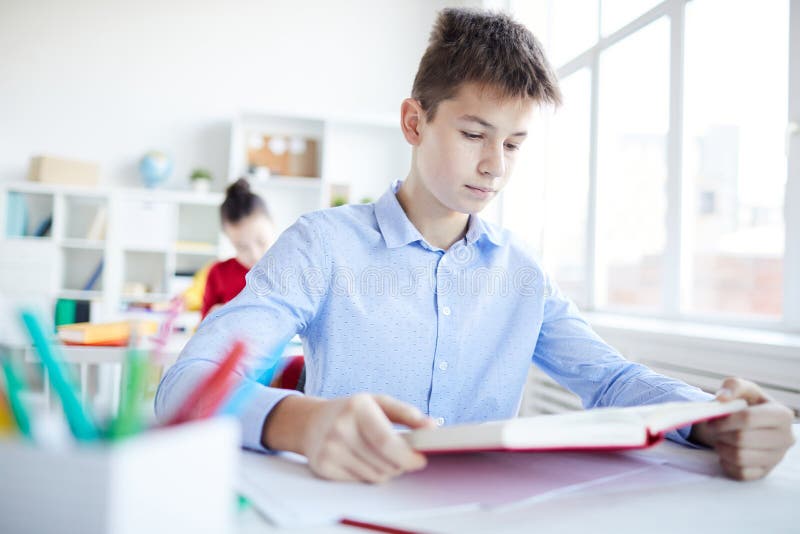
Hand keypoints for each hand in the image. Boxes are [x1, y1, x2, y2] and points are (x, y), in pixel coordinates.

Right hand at [264, 393, 435, 482]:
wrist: (310, 422)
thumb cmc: (352, 410)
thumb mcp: (378, 401)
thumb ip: (407, 413)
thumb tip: (433, 427)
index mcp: (357, 408)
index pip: (386, 442)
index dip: (407, 456)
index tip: (421, 461)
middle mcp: (340, 429)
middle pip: (384, 462)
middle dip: (400, 464)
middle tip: (402, 456)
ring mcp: (329, 449)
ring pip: (375, 476)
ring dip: (386, 470)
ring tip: (379, 455)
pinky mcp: (323, 467)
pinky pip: (360, 481)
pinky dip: (368, 474)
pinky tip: (361, 459)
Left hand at [690, 378, 794, 480]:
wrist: (745, 424)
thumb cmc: (744, 404)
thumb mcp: (741, 389)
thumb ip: (732, 386)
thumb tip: (723, 398)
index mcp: (782, 415)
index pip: (748, 418)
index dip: (724, 419)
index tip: (713, 418)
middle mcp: (786, 438)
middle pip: (741, 439)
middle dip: (720, 433)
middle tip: (714, 428)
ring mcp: (777, 458)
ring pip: (739, 457)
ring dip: (721, 447)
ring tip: (720, 438)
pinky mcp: (765, 473)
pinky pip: (740, 473)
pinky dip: (726, 462)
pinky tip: (726, 451)